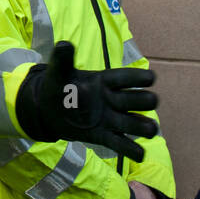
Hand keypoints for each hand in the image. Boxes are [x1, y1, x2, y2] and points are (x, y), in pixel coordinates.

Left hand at [14, 41, 157, 163]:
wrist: (47, 109)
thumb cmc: (57, 86)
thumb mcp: (58, 72)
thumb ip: (62, 59)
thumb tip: (65, 44)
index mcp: (104, 81)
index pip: (125, 77)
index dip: (138, 77)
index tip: (151, 78)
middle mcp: (111, 99)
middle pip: (135, 100)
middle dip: (144, 100)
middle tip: (151, 102)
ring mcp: (109, 118)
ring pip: (132, 123)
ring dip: (143, 126)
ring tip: (152, 130)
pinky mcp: (102, 136)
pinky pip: (119, 143)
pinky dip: (130, 150)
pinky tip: (141, 155)